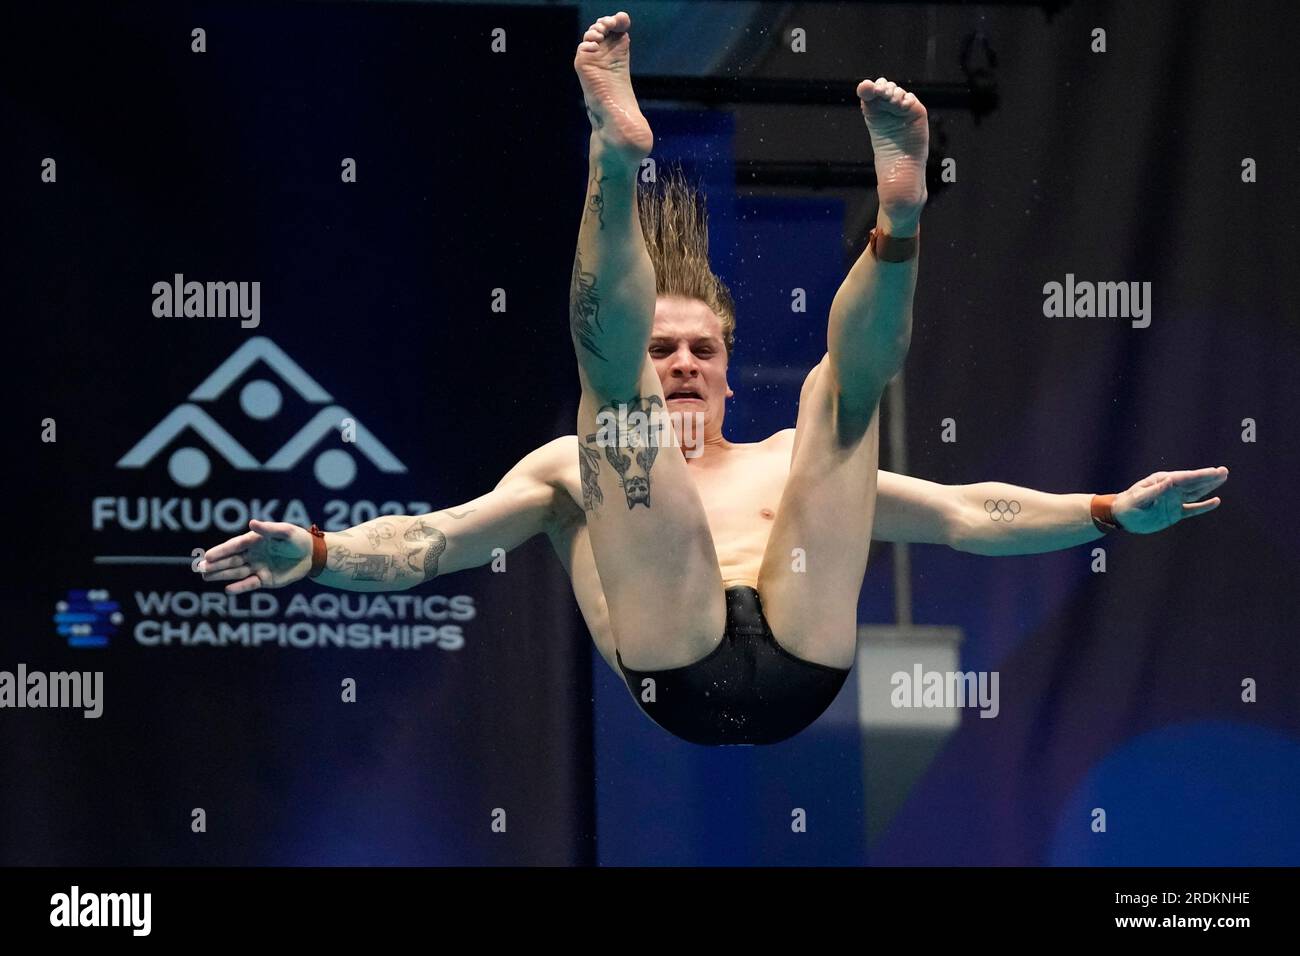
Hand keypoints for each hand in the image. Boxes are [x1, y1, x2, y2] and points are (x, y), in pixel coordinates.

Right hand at [197, 520, 313, 593]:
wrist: (311, 555)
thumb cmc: (297, 539)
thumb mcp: (285, 532)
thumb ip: (268, 529)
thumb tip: (251, 523)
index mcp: (254, 540)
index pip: (234, 546)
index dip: (220, 551)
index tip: (207, 555)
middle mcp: (251, 554)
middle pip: (230, 560)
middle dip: (215, 564)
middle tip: (199, 568)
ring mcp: (256, 567)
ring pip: (236, 572)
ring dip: (221, 575)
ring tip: (205, 577)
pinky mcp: (264, 579)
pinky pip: (249, 584)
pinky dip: (239, 587)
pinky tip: (228, 589)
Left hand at [1112, 466, 1228, 533]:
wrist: (1120, 516)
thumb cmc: (1127, 505)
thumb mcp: (1139, 498)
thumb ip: (1155, 491)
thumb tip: (1169, 480)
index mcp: (1162, 482)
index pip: (1184, 478)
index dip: (1200, 475)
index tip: (1214, 471)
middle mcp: (1170, 489)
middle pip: (1193, 483)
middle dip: (1209, 477)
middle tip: (1224, 471)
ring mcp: (1174, 501)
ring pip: (1196, 493)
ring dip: (1209, 486)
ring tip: (1222, 478)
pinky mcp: (1174, 512)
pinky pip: (1192, 509)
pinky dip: (1203, 506)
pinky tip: (1215, 501)